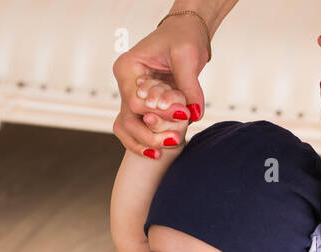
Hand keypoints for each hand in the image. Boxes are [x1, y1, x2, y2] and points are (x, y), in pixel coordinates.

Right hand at [112, 15, 208, 155]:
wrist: (186, 32)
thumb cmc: (184, 38)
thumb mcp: (187, 58)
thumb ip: (189, 87)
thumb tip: (195, 115)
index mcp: (127, 68)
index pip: (135, 101)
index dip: (160, 112)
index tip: (184, 113)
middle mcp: (125, 84)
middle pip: (129, 119)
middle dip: (150, 134)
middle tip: (174, 140)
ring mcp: (132, 95)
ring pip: (130, 127)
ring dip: (148, 140)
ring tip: (168, 147)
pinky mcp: (145, 104)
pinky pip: (140, 126)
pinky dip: (151, 138)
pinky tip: (164, 149)